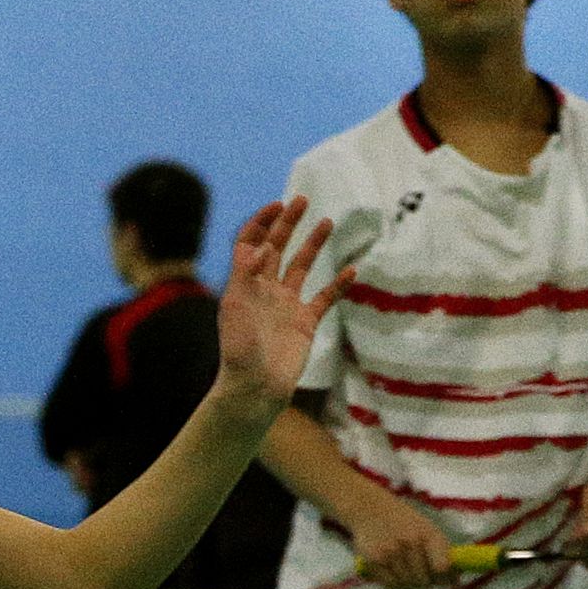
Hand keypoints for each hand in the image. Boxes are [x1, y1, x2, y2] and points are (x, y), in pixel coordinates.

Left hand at [217, 197, 348, 411]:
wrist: (255, 388)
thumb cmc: (239, 351)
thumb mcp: (235, 307)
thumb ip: (246, 274)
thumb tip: (261, 245)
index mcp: (244, 284)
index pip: (250, 244)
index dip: (261, 223)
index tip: (278, 205)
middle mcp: (264, 291)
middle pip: (277, 249)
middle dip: (288, 224)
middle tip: (302, 199)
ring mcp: (285, 306)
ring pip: (301, 267)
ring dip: (313, 244)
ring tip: (327, 221)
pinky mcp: (304, 324)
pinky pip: (325, 298)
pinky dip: (338, 284)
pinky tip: (352, 268)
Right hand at [345, 485, 458, 588]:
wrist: (371, 509)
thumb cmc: (405, 523)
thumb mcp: (428, 531)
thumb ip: (443, 555)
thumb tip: (457, 583)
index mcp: (428, 534)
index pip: (442, 567)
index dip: (444, 578)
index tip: (441, 579)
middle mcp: (410, 542)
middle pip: (424, 581)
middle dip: (424, 581)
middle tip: (419, 573)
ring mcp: (390, 552)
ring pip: (407, 585)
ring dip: (408, 584)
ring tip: (405, 571)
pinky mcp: (374, 560)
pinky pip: (390, 586)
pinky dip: (394, 584)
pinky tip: (393, 573)